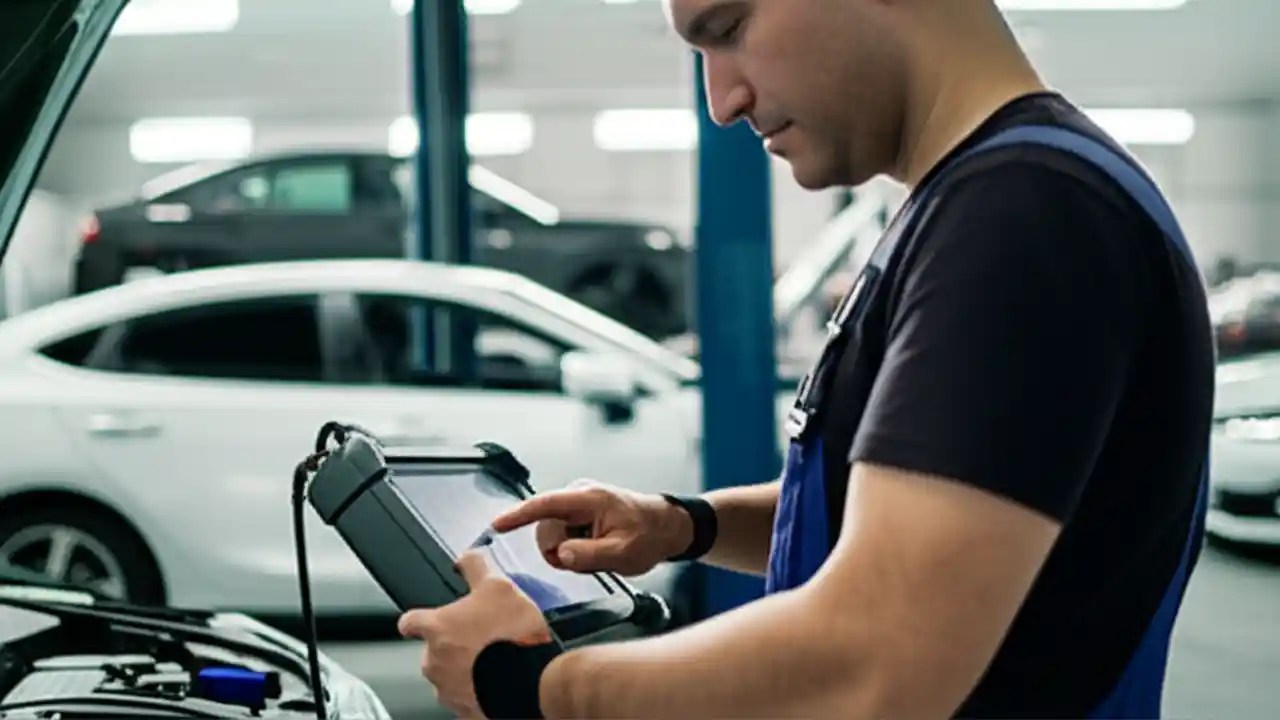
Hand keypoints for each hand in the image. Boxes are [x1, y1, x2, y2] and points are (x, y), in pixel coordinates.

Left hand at [397, 551, 552, 717]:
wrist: (533, 682)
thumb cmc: (512, 636)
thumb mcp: (499, 587)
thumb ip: (476, 568)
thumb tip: (466, 557)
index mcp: (437, 630)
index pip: (409, 622)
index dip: (418, 620)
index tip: (424, 620)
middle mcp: (435, 663)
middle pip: (434, 651)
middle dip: (454, 645)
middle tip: (481, 637)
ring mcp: (449, 692)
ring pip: (450, 677)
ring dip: (467, 668)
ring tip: (496, 660)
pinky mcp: (467, 712)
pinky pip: (469, 697)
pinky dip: (481, 690)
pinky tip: (502, 680)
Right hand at [490, 479, 692, 575]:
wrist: (665, 527)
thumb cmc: (649, 535)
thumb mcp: (624, 553)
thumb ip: (591, 554)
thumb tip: (562, 554)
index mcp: (589, 498)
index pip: (545, 505)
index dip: (518, 515)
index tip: (497, 525)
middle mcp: (578, 496)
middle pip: (547, 530)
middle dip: (562, 551)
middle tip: (592, 559)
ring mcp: (576, 504)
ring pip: (553, 538)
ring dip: (570, 553)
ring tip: (598, 553)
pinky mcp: (577, 514)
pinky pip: (562, 537)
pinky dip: (575, 549)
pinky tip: (595, 549)